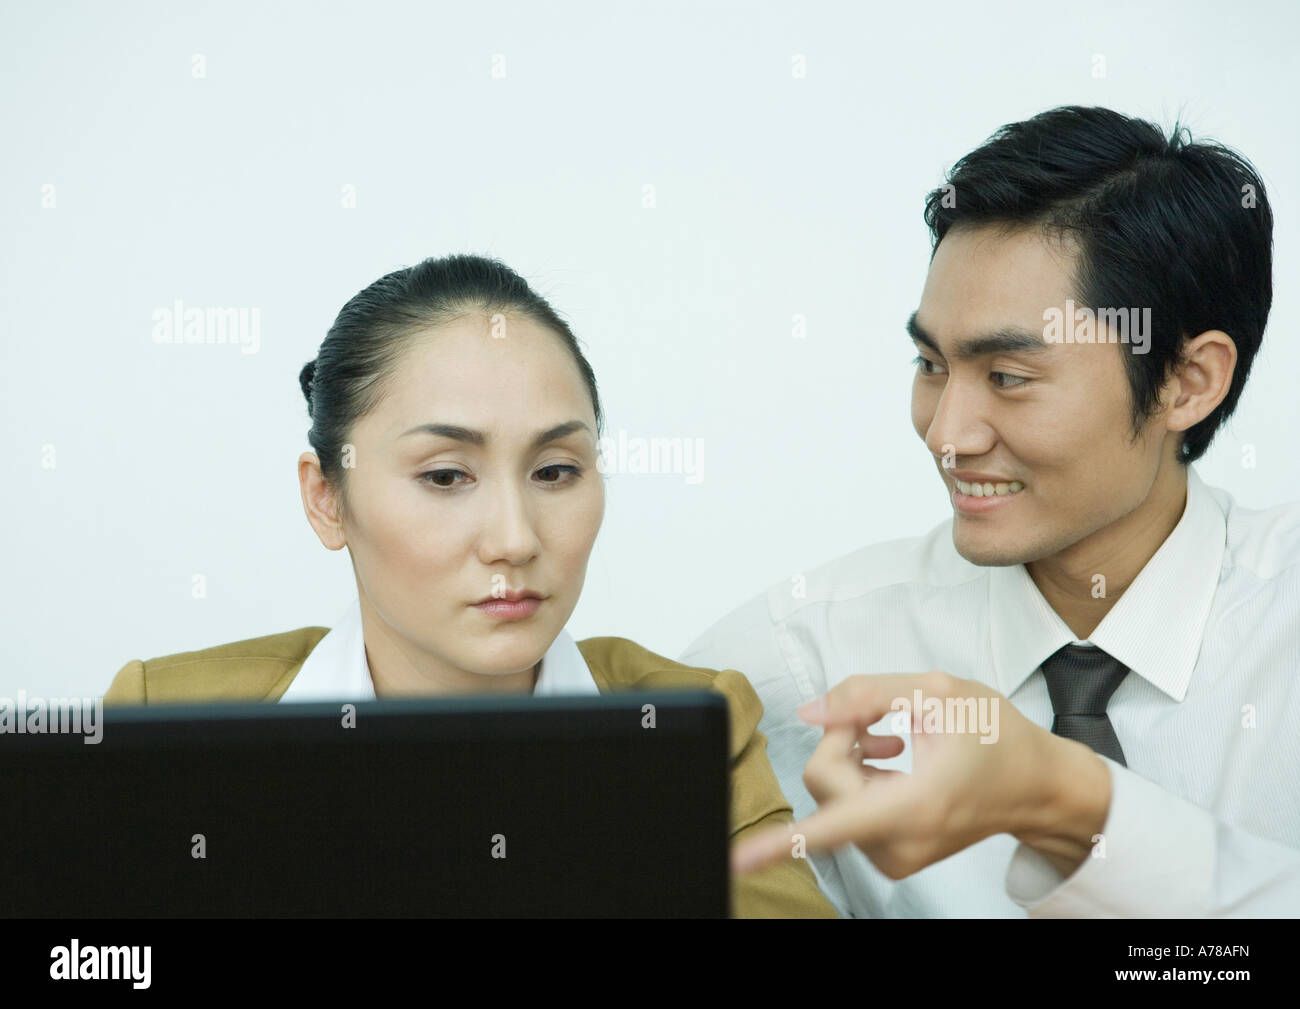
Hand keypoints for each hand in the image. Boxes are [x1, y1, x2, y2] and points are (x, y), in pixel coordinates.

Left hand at [732, 671, 1111, 879]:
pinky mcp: (891, 855)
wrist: (1038, 786)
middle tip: (884, 724)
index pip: (832, 826)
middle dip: (843, 741)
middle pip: (825, 782)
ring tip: (896, 743)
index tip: (738, 862)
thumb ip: (865, 695)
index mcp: (913, 806)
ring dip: (853, 759)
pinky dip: (860, 777)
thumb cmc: (997, 738)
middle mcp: (898, 841)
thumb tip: (811, 711)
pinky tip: (892, 760)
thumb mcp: (937, 692)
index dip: (780, 843)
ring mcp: (894, 855)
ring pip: (832, 793)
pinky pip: (846, 808)